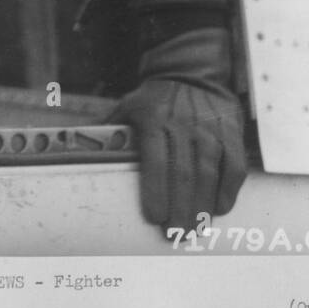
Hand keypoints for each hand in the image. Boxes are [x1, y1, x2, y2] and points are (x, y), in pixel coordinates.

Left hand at [108, 27, 247, 233]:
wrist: (191, 72)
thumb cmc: (154, 100)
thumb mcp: (128, 107)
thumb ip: (110, 132)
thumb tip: (74, 152)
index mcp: (153, 118)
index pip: (156, 160)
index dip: (156, 191)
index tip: (154, 217)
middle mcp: (183, 123)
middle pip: (184, 173)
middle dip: (180, 209)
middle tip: (175, 235)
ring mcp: (210, 127)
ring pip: (210, 173)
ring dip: (203, 206)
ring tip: (194, 229)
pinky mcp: (231, 131)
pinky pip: (234, 166)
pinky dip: (228, 190)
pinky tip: (218, 208)